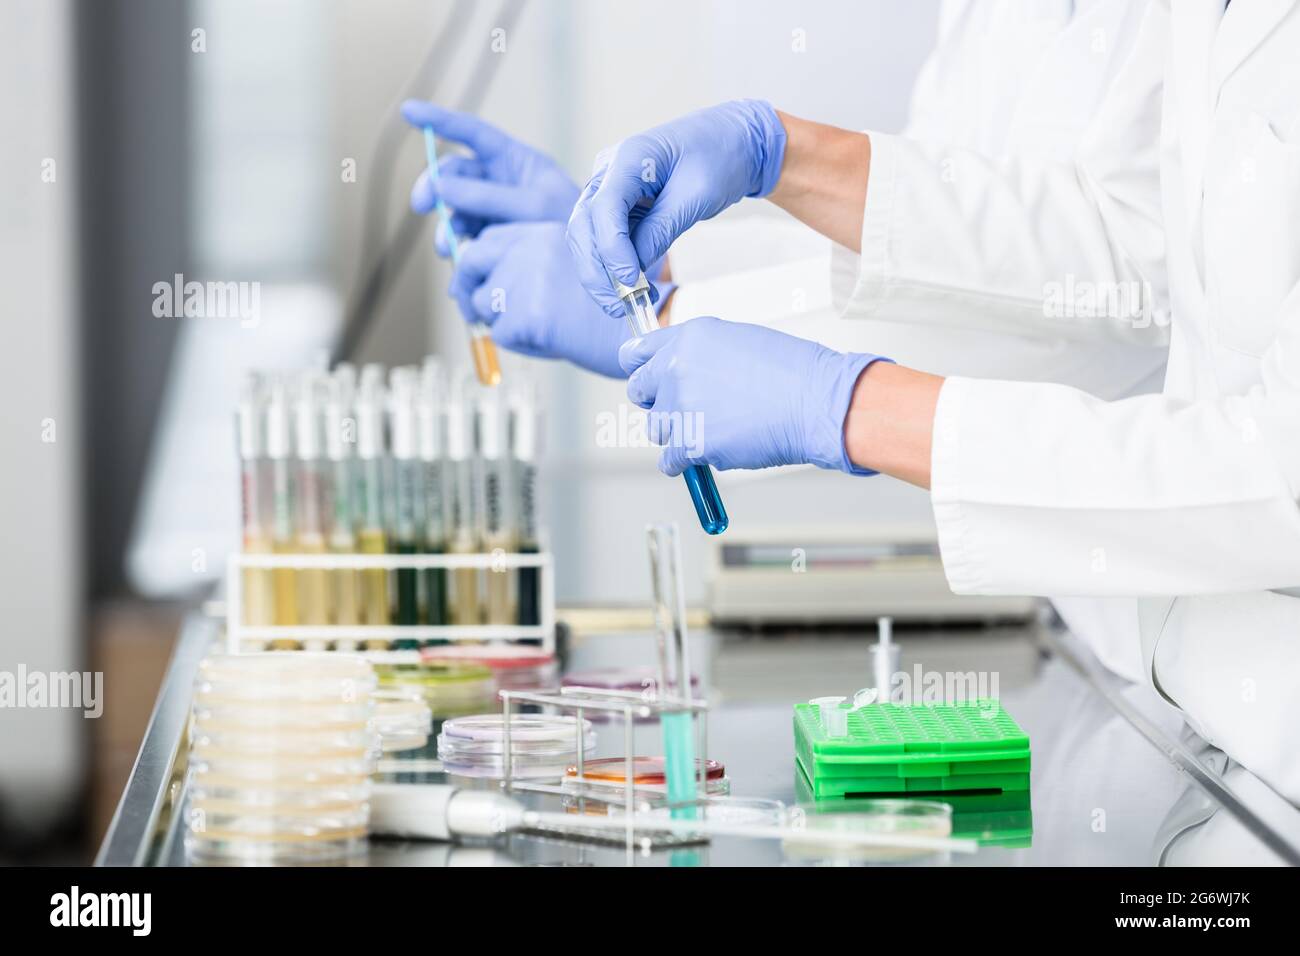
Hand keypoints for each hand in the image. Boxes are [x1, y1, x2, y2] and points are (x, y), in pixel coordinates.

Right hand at [401, 101, 578, 250]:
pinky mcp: (492, 241)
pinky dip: (459, 253)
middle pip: (453, 176)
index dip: (440, 120)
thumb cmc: (574, 225)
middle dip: (434, 188)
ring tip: (448, 247)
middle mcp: (500, 183)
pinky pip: (466, 241)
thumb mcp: (536, 206)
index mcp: (514, 161)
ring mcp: (494, 212)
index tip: (408, 110)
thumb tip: (443, 188)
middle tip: (423, 205)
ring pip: (454, 212)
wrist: (594, 266)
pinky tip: (459, 266)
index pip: (471, 134)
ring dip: (446, 227)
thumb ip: (490, 196)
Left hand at [449, 222, 630, 377]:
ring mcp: (526, 279)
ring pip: (484, 302)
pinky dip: (521, 344)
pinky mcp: (527, 314)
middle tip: (472, 308)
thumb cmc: (618, 303)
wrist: (644, 327)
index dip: (478, 262)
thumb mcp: (576, 267)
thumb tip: (487, 287)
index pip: (491, 239)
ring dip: (500, 320)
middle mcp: (531, 247)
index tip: (476, 280)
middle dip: (464, 285)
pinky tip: (553, 340)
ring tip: (539, 329)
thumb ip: (534, 266)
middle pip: (472, 260)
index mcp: (543, 231)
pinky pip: (503, 335)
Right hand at [566, 100, 786, 316]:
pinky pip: (605, 240)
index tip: (630, 282)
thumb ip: (662, 230)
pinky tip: (634, 289)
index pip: (603, 208)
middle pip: (583, 225)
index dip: (611, 249)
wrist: (733, 141)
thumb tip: (635, 272)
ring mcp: (610, 188)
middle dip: (596, 270)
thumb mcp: (696, 196)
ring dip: (600, 274)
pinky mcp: (619, 206)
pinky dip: (614, 267)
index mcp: (628, 158)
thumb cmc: (720, 158)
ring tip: (624, 305)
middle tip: (618, 306)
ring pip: (587, 237)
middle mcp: (609, 172)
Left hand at [618, 316, 888, 474]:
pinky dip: (681, 463)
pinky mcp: (692, 442)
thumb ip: (702, 353)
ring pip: (656, 428)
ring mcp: (682, 406)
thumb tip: (684, 371)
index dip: (640, 367)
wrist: (816, 403)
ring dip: (675, 433)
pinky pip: (670, 460)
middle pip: (639, 391)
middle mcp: (678, 368)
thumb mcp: (740, 341)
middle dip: (657, 402)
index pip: (636, 352)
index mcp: (690, 337)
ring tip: (707, 431)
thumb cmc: (794, 373)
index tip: (645, 378)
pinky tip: (700, 456)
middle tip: (681, 409)